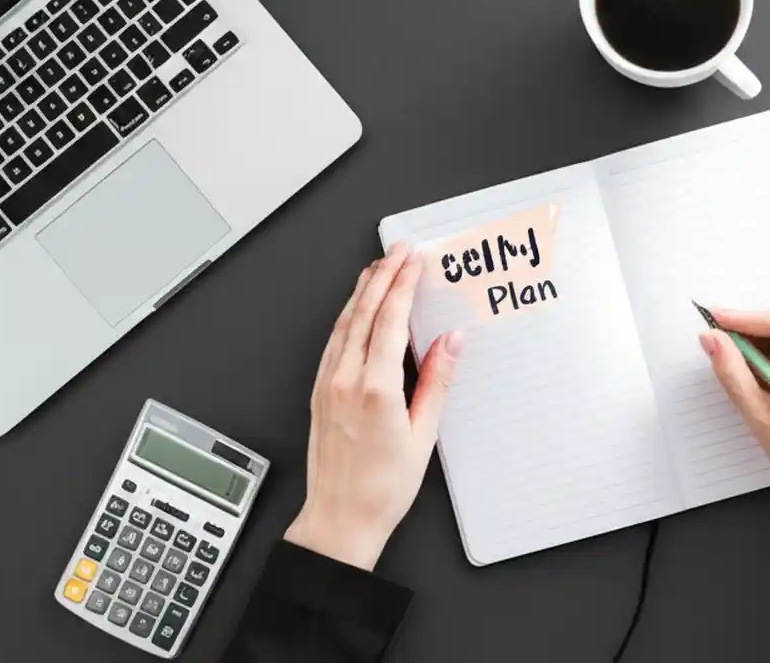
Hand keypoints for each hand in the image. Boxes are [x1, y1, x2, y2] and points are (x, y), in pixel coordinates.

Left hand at [285, 244, 462, 570]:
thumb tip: (450, 342)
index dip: (403, 284)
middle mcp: (344, 379)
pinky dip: (347, 317)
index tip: (414, 260)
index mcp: (374, 387)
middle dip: (383, 276)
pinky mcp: (319, 393)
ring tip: (377, 269)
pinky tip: (355, 311)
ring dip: (362, 291)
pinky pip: (332, 342)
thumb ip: (437, 381)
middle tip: (398, 251)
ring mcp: (327, 384)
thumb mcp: (423, 434)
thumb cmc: (381, 488)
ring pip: (344, 323)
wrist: (340, 519)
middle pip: (364, 312)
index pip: (390, 319)